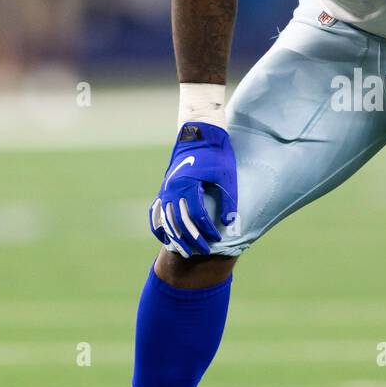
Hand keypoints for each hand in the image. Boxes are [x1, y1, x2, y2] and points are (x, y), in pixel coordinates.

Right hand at [150, 121, 237, 256]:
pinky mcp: (164, 189)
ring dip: (176, 237)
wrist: (199, 134)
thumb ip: (228, 200)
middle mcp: (172, 189)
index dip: (207, 229)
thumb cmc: (216, 154)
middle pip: (180, 222)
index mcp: (187, 185)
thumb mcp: (226, 176)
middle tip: (203, 252)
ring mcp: (165, 190)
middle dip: (191, 239)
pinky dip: (160, 227)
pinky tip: (166, 240)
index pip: (197, 216)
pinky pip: (157, 213)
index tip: (217, 239)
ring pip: (167, 220)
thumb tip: (228, 223)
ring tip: (186, 252)